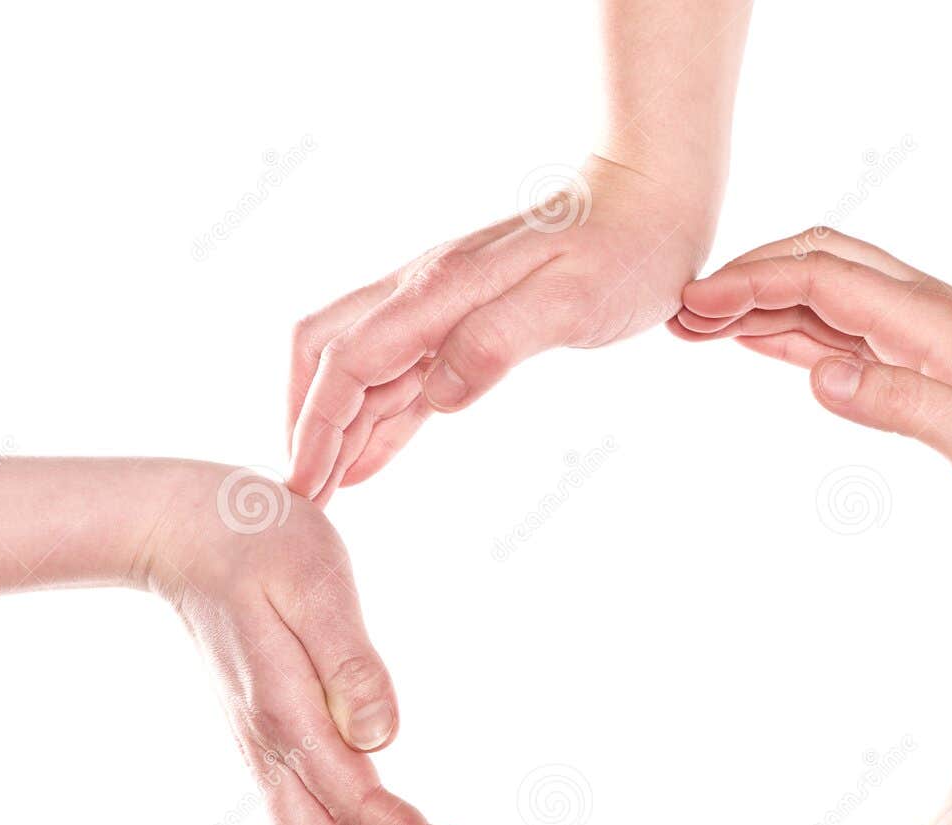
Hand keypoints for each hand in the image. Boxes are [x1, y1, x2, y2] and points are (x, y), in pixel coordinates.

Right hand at [141, 462, 483, 824]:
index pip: (358, 807)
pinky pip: (305, 814)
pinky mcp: (267, 738)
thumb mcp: (317, 583)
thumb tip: (383, 737)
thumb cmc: (262, 544)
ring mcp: (262, 748)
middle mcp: (269, 746)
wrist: (186, 532)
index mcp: (287, 715)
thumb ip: (350, 663)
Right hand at [287, 155, 713, 502]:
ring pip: (359, 369)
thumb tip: (438, 394)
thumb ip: (498, 341)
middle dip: (306, 424)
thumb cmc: (623, 252)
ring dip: (334, 427)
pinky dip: (377, 419)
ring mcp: (440, 307)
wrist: (650, 201)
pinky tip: (368, 459)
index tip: (303, 485)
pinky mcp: (464, 322)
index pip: (349, 361)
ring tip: (323, 491)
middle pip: (329, 357)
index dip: (318, 425)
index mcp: (440, 290)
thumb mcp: (571, 301)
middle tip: (301, 495)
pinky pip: (403, 376)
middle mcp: (425, 294)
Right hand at [671, 229, 951, 537]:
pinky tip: (754, 341)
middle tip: (678, 311)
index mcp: (929, 320)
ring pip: (822, 295)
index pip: (823, 278)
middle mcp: (918, 313)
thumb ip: (898, 402)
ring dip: (759, 302)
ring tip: (694, 324)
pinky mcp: (914, 363)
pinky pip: (839, 332)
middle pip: (816, 264)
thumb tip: (815, 375)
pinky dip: (788, 331)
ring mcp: (915, 335)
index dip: (753, 283)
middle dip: (745, 277)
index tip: (692, 305)